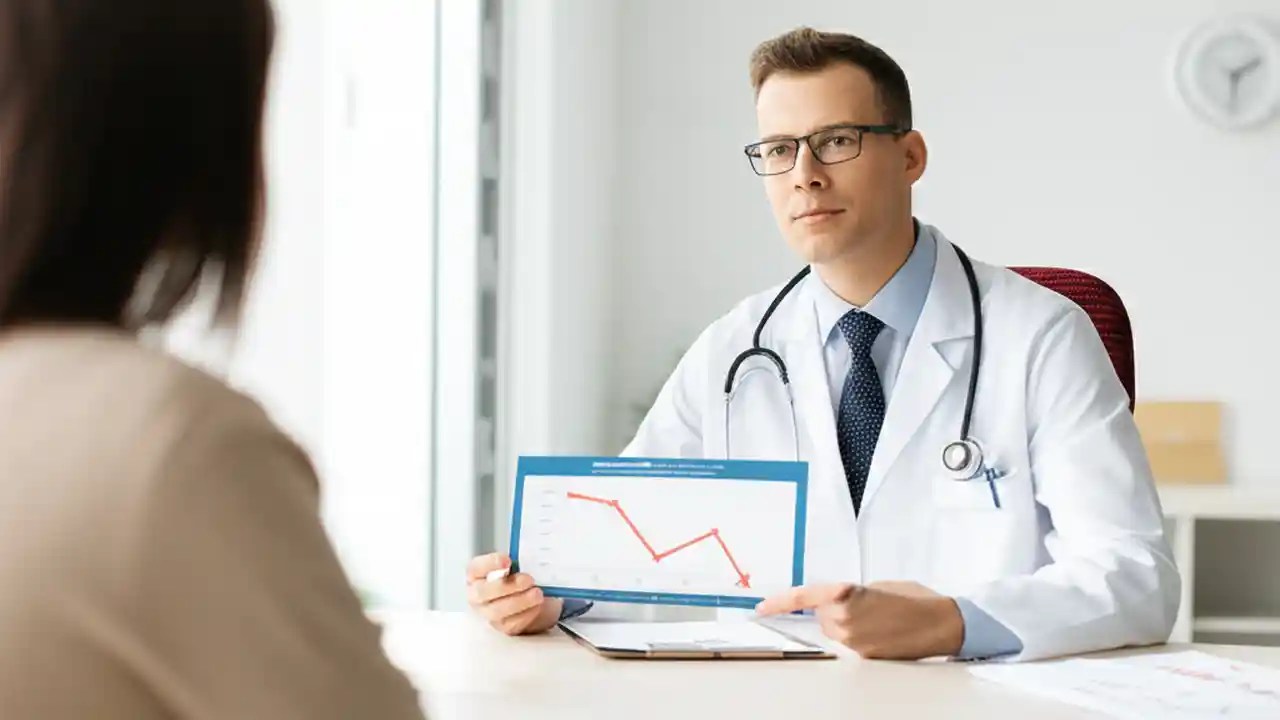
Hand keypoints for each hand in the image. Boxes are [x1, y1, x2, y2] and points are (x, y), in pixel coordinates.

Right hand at [465, 553, 561, 635]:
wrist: (536, 599)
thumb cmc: (521, 578)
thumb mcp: (519, 564)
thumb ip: (518, 561)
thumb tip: (528, 559)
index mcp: (477, 575)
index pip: (476, 568)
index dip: (489, 564)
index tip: (507, 560)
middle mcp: (478, 595)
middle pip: (482, 593)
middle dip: (506, 586)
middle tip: (528, 580)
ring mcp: (489, 613)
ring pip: (497, 611)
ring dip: (519, 601)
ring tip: (537, 594)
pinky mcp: (504, 627)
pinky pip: (512, 623)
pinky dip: (527, 614)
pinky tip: (537, 606)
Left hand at [755, 581, 963, 659]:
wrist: (941, 623)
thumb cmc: (914, 598)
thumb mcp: (876, 585)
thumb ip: (849, 592)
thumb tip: (835, 601)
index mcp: (846, 594)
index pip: (803, 597)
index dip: (778, 602)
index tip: (761, 607)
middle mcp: (845, 619)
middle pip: (819, 615)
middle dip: (830, 608)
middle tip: (858, 602)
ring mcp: (853, 640)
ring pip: (833, 630)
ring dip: (844, 622)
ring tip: (876, 616)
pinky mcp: (863, 656)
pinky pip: (848, 642)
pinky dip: (857, 634)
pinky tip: (880, 628)